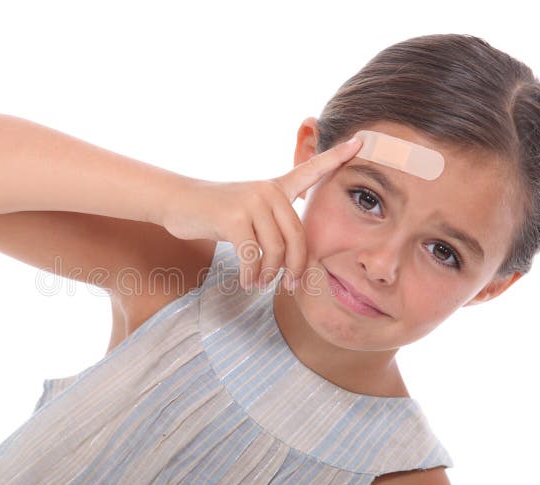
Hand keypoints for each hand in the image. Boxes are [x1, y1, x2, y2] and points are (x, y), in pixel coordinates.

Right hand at [159, 135, 362, 290]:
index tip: (361, 142)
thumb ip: (271, 224)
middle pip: (297, 237)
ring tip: (259, 283)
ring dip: (268, 275)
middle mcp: (268, 191)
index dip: (337, 156)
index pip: (312, 170)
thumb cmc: (214, 213)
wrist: (177, 202)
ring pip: (276, 251)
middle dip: (296, 268)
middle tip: (291, 287)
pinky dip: (250, 275)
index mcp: (276, 187)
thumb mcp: (248, 211)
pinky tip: (246, 281)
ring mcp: (251, 201)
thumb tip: (290, 262)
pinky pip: (252, 256)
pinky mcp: (234, 217)